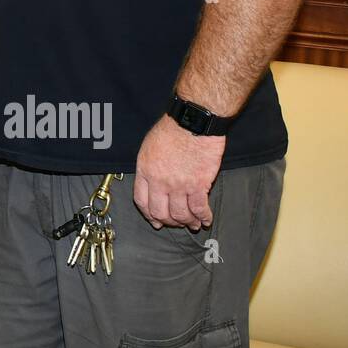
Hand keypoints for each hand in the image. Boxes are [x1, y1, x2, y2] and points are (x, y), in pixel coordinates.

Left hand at [134, 115, 225, 230]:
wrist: (193, 123)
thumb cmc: (172, 129)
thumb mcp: (148, 147)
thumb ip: (148, 167)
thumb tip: (152, 182)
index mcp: (145, 171)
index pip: (142, 201)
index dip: (149, 214)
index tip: (155, 220)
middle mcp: (160, 182)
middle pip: (160, 212)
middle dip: (168, 222)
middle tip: (175, 224)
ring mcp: (179, 185)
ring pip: (180, 215)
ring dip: (187, 223)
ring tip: (192, 224)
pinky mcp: (199, 185)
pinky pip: (200, 209)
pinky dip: (203, 218)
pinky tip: (206, 220)